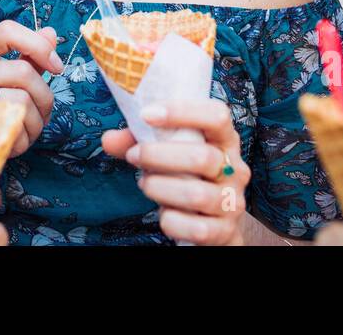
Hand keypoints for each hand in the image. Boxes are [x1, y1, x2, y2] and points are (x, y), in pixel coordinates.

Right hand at [0, 21, 62, 156]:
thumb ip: (25, 58)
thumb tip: (50, 33)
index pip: (6, 31)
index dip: (38, 45)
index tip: (56, 66)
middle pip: (23, 72)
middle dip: (45, 96)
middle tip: (44, 113)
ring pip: (23, 101)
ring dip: (37, 122)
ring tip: (28, 130)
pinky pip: (13, 130)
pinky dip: (24, 140)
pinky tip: (15, 143)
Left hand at [102, 99, 249, 245]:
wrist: (216, 224)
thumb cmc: (188, 177)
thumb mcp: (169, 154)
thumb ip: (138, 143)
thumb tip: (108, 140)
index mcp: (224, 140)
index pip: (217, 115)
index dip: (183, 111)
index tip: (146, 114)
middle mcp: (234, 169)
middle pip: (203, 157)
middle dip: (159, 156)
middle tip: (134, 156)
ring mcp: (232, 202)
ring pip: (197, 195)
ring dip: (161, 188)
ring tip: (145, 184)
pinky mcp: (224, 231)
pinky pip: (196, 228)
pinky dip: (171, 221)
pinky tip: (164, 214)